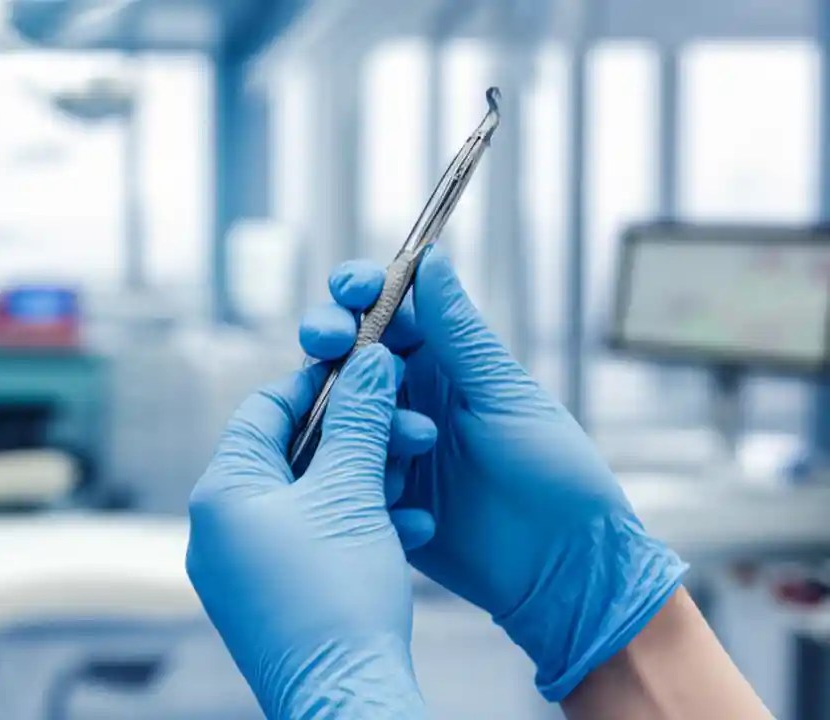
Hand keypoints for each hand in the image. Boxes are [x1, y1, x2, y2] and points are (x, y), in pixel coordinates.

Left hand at [186, 346, 436, 718]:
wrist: (346, 701)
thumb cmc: (339, 598)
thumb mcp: (353, 494)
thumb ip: (358, 421)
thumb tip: (367, 361)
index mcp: (221, 492)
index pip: (264, 409)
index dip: (319, 383)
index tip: (367, 369)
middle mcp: (219, 528)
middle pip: (292, 453)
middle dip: (358, 438)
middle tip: (409, 427)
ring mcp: (243, 568)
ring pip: (311, 498)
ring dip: (368, 482)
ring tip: (414, 480)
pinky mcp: (272, 600)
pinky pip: (314, 542)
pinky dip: (360, 528)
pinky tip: (411, 532)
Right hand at [299, 251, 687, 700]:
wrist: (560, 571)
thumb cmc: (555, 475)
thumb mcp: (504, 395)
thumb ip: (457, 332)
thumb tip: (430, 259)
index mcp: (442, 362)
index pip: (386, 309)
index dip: (359, 290)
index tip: (351, 289)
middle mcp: (407, 398)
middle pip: (344, 353)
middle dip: (329, 338)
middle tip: (330, 343)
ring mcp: (386, 447)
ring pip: (337, 411)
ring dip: (358, 416)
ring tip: (418, 445)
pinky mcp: (375, 494)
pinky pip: (343, 471)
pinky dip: (360, 472)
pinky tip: (407, 494)